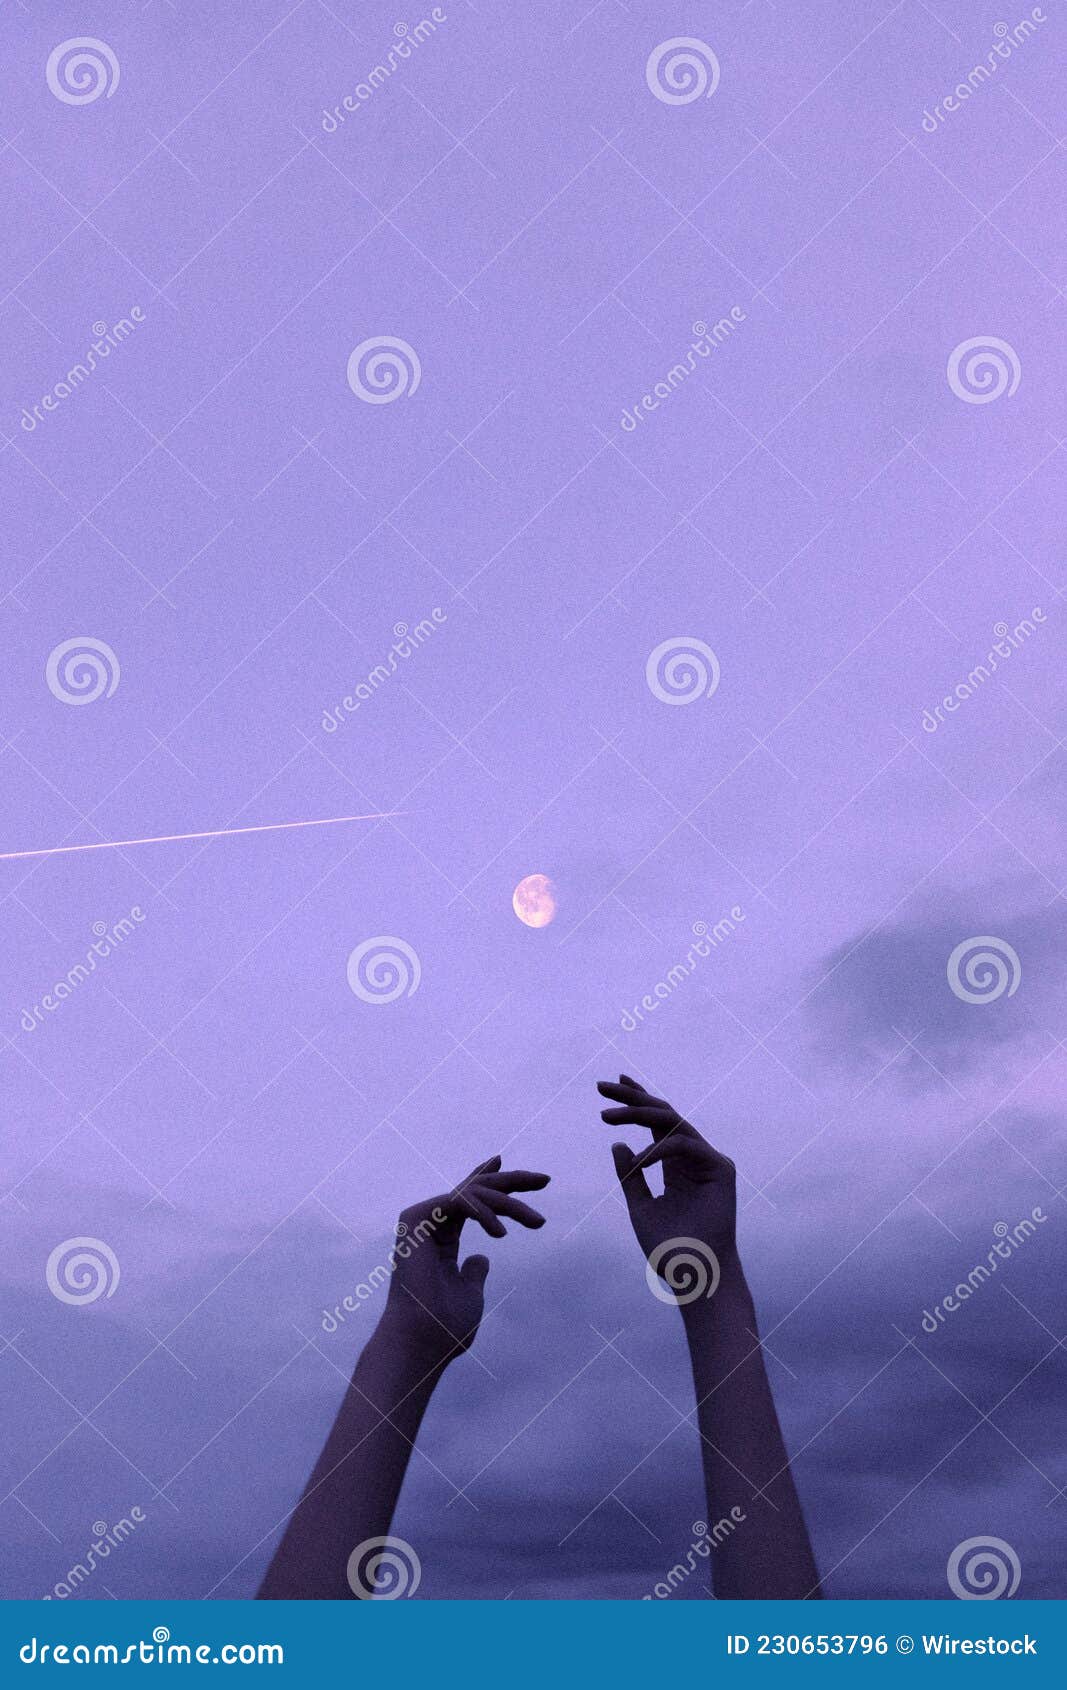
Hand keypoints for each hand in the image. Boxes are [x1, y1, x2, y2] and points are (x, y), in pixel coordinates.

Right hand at [381, 1155, 548, 1363]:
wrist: (422, 1340)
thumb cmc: (444, 1326)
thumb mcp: (469, 1294)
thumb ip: (474, 1274)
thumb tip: (482, 1258)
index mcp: (440, 1239)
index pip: (470, 1200)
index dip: (492, 1182)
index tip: (514, 1169)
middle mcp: (430, 1224)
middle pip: (476, 1188)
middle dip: (512, 1182)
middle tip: (546, 1179)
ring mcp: (421, 1219)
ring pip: (474, 1193)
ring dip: (510, 1205)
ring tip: (536, 1222)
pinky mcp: (417, 1218)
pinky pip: (460, 1201)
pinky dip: (483, 1213)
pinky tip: (500, 1234)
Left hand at [597, 1075, 737, 1299]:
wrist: (693, 1275)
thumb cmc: (668, 1248)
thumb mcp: (639, 1207)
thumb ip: (630, 1176)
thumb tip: (617, 1144)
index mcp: (676, 1165)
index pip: (655, 1124)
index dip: (635, 1101)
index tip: (609, 1086)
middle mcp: (693, 1157)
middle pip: (663, 1115)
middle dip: (633, 1097)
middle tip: (603, 1085)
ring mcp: (709, 1161)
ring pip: (673, 1122)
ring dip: (639, 1114)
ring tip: (608, 1117)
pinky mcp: (721, 1169)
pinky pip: (685, 1146)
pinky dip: (659, 1151)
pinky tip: (639, 1162)